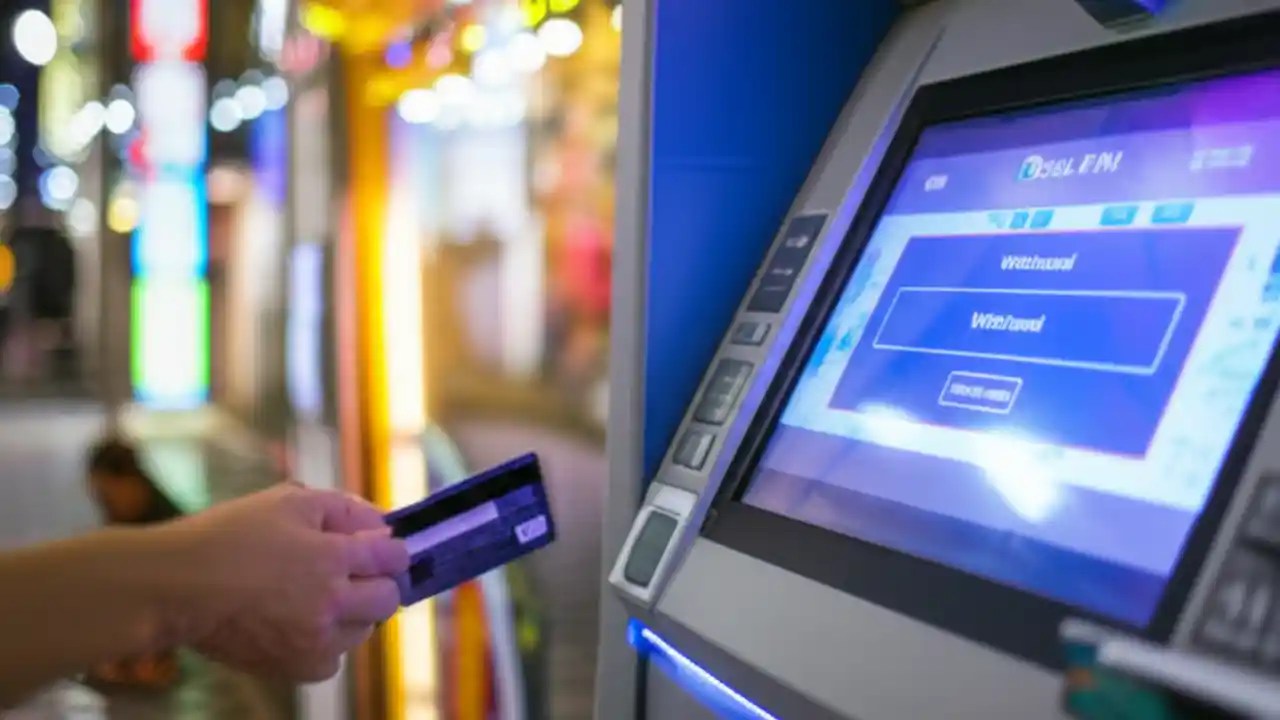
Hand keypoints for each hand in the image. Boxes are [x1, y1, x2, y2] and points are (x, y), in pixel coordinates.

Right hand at [156, 485, 407, 681]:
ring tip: (312, 595)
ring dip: (351, 613)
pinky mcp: (297, 667)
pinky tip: (297, 621)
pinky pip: (334, 658)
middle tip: (348, 571)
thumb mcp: (289, 501)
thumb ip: (344, 510)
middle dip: (376, 581)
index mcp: (333, 558)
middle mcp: (332, 604)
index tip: (373, 546)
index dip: (387, 547)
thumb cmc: (229, 536)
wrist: (175, 588)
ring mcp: (316, 641)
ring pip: (363, 630)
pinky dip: (326, 642)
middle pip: (389, 597)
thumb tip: (383, 525)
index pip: (395, 556)